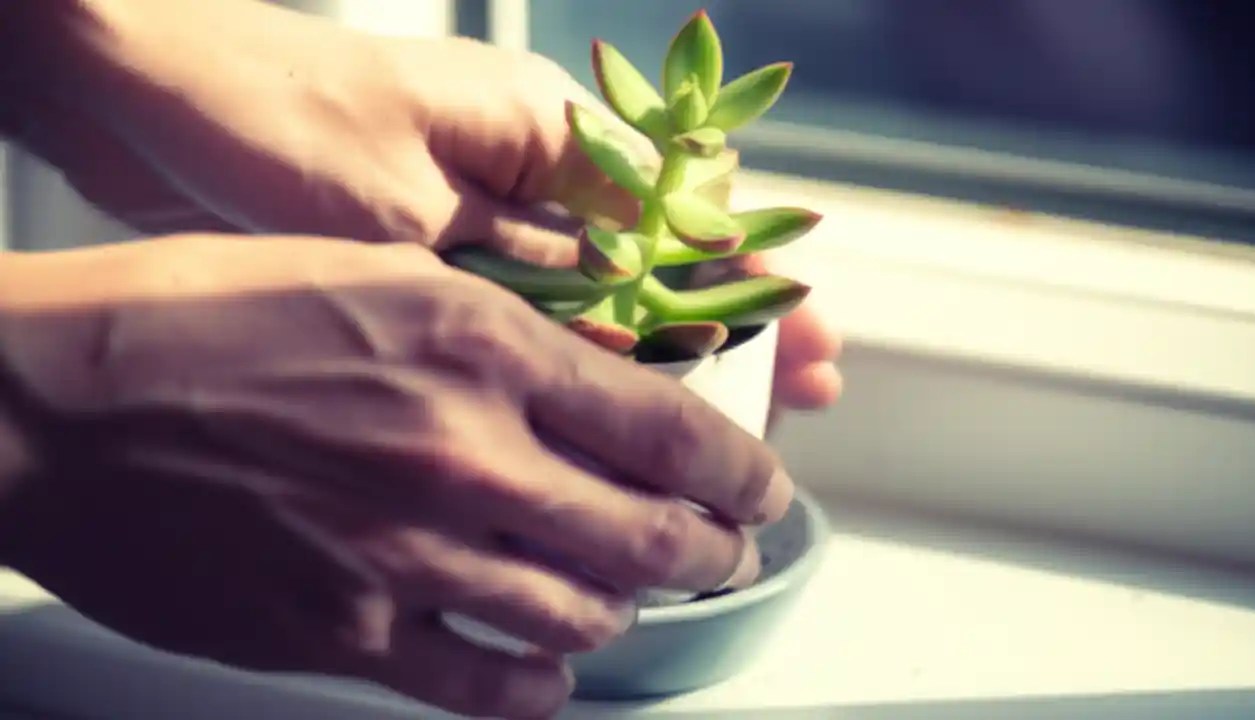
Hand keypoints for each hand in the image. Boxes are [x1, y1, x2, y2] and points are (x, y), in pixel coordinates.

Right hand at [0, 235, 790, 718]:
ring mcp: (408, 556)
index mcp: (478, 347)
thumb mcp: (377, 270)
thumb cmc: (201, 316)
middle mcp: (461, 456)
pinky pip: (488, 685)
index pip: (666, 427)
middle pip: (650, 536)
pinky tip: (548, 667)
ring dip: (625, 608)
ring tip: (628, 593)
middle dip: (710, 550)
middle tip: (721, 549)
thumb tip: (586, 376)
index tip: (760, 487)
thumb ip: (496, 327)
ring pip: (583, 616)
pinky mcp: (348, 634)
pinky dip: (541, 682)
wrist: (58, 403)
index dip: (739, 470)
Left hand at [15, 0, 840, 411]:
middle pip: (664, 255)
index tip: (807, 341)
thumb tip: (629, 350)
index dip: (756, 280)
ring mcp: (489, 212)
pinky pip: (540, 316)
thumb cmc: (272, 121)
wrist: (143, 98)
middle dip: (733, 325)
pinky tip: (614, 410)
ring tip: (729, 422)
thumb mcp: (414, 218)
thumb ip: (524, 283)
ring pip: (608, 293)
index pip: (687, 207)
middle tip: (797, 396)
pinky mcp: (443, 251)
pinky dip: (582, 361)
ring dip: (666, 355)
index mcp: (546, 127)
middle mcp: (532, 169)